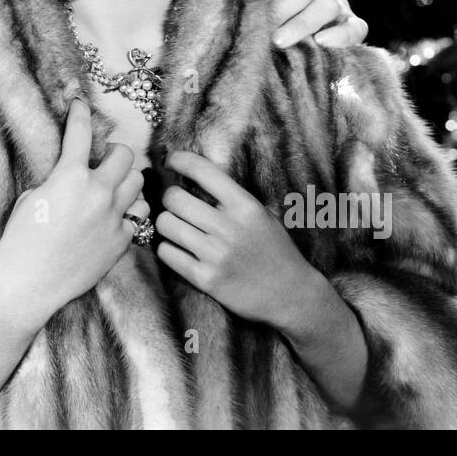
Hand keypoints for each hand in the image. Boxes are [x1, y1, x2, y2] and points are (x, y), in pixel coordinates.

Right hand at [0, 99, 145, 329]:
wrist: (28, 286)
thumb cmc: (20, 243)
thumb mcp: (30, 199)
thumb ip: (56, 181)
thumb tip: (70, 175)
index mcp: (69, 175)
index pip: (80, 131)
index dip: (80, 113)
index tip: (80, 106)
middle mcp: (98, 191)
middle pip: (125, 155)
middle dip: (113, 154)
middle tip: (102, 161)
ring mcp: (113, 217)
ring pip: (138, 184)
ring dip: (126, 182)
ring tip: (112, 190)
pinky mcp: (121, 241)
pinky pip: (138, 216)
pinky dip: (128, 212)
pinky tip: (114, 217)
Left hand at [154, 151, 316, 330]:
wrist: (291, 295)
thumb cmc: (275, 250)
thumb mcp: (261, 214)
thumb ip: (231, 197)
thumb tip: (193, 174)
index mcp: (245, 206)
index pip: (202, 171)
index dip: (178, 160)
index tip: (170, 161)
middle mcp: (229, 228)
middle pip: (173, 198)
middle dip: (169, 198)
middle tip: (175, 204)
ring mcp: (216, 254)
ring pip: (165, 224)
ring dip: (166, 224)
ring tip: (176, 227)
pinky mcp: (206, 279)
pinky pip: (166, 253)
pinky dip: (167, 249)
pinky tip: (178, 249)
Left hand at [260, 0, 366, 47]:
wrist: (309, 45)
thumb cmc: (279, 25)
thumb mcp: (267, 10)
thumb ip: (260, 6)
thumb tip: (247, 15)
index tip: (251, 13)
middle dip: (279, 12)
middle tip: (262, 31)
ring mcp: (339, 3)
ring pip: (327, 6)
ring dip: (301, 24)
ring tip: (280, 41)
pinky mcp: (355, 25)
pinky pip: (353, 28)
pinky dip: (339, 35)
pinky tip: (320, 42)